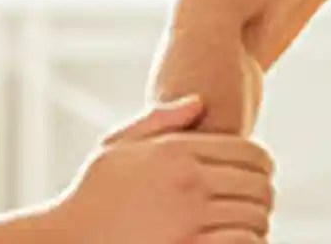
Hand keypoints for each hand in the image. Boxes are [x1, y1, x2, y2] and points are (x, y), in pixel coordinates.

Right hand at [48, 96, 275, 243]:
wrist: (66, 240)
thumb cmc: (89, 196)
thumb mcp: (117, 147)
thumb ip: (159, 121)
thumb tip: (199, 101)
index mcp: (178, 152)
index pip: (251, 153)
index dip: (264, 165)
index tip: (260, 175)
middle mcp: (189, 182)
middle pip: (259, 186)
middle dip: (264, 195)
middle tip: (259, 203)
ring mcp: (190, 220)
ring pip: (255, 217)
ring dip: (258, 222)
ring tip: (250, 226)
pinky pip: (240, 243)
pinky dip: (246, 243)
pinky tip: (236, 242)